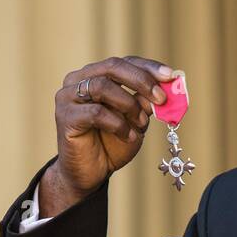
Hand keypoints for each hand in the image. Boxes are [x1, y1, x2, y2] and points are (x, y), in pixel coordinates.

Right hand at [39, 55, 174, 215]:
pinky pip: (96, 113)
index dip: (148, 67)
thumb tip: (164, 89)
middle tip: (161, 98)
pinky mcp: (65, 117)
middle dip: (141, 81)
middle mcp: (78, 80)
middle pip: (112, 66)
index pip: (123, 62)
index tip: (170, 76)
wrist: (90, 174)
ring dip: (129, 105)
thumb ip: (145, 104)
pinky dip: (118, 124)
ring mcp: (67, 97)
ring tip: (141, 125)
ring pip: (103, 87)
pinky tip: (128, 136)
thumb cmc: (111, 145)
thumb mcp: (136, 122)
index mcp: (94, 75)